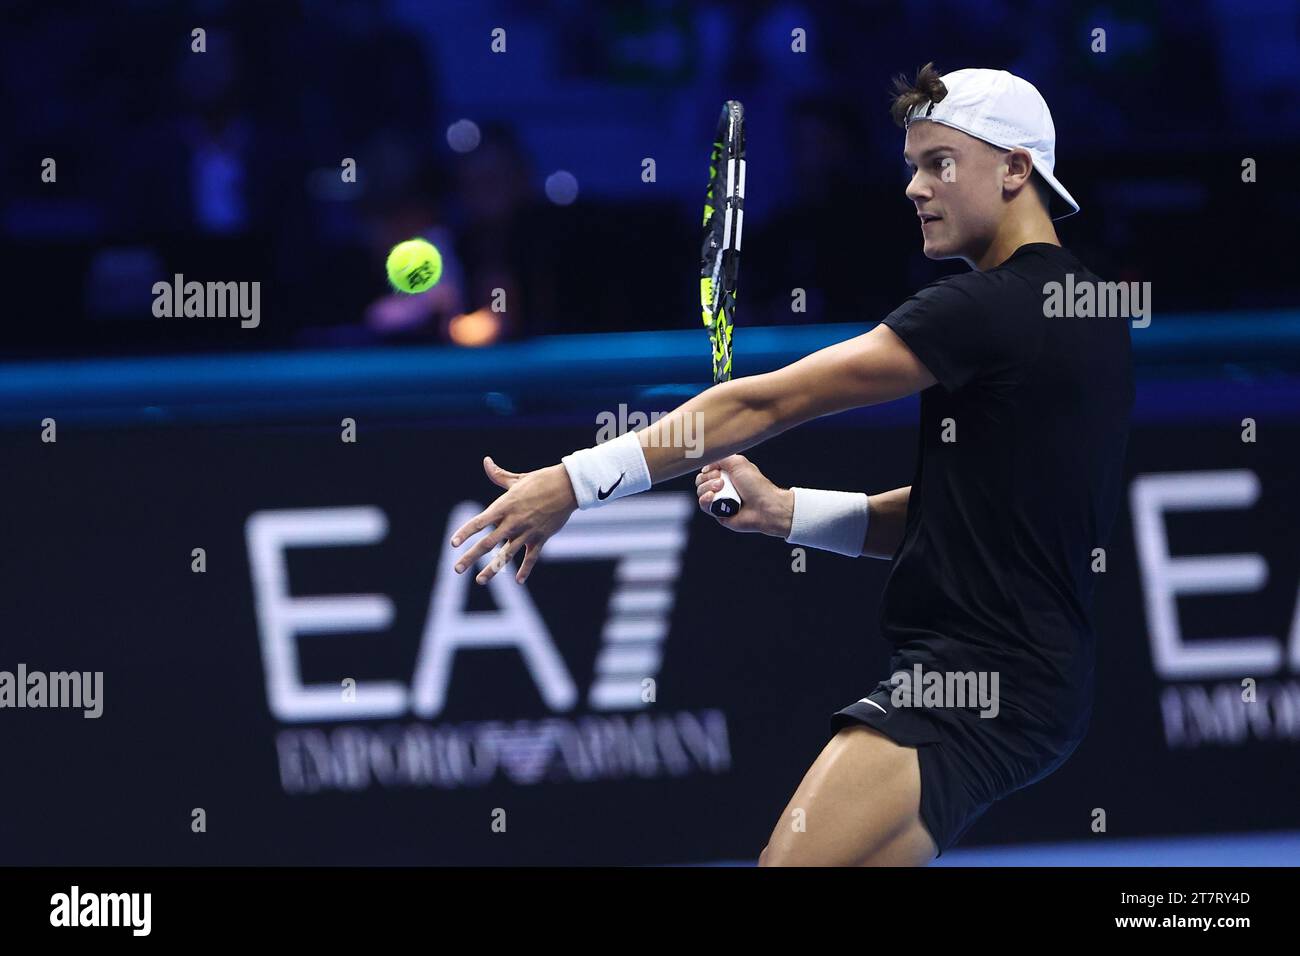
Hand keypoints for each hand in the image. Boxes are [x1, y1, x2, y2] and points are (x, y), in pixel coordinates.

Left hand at [450, 457, 577, 584]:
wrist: (568, 487)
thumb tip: (486, 461)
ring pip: (506, 555)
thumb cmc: (541, 480)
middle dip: (471, 557)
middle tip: (457, 569)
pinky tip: (518, 580)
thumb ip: (498, 475)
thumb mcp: (517, 478)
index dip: (465, 532)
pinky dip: (525, 570)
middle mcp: (513, 522)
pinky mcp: (541, 538)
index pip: (479, 522)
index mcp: (504, 506)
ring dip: (492, 569)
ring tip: (480, 580)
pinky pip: (531, 558)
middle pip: (487, 543)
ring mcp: (527, 532)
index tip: (453, 543)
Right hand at [695, 455, 793, 536]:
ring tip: (721, 489)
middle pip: (700, 481)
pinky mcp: (718, 513)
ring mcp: (719, 500)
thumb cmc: (755, 485)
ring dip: (707, 488)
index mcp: (727, 474)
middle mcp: (722, 487)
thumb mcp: (738, 462)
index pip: (706, 470)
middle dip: (707, 479)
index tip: (718, 471)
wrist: (764, 506)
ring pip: (700, 492)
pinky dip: (705, 500)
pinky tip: (712, 497)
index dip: (708, 470)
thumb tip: (705, 465)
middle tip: (722, 481)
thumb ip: (720, 458)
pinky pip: (704, 505)